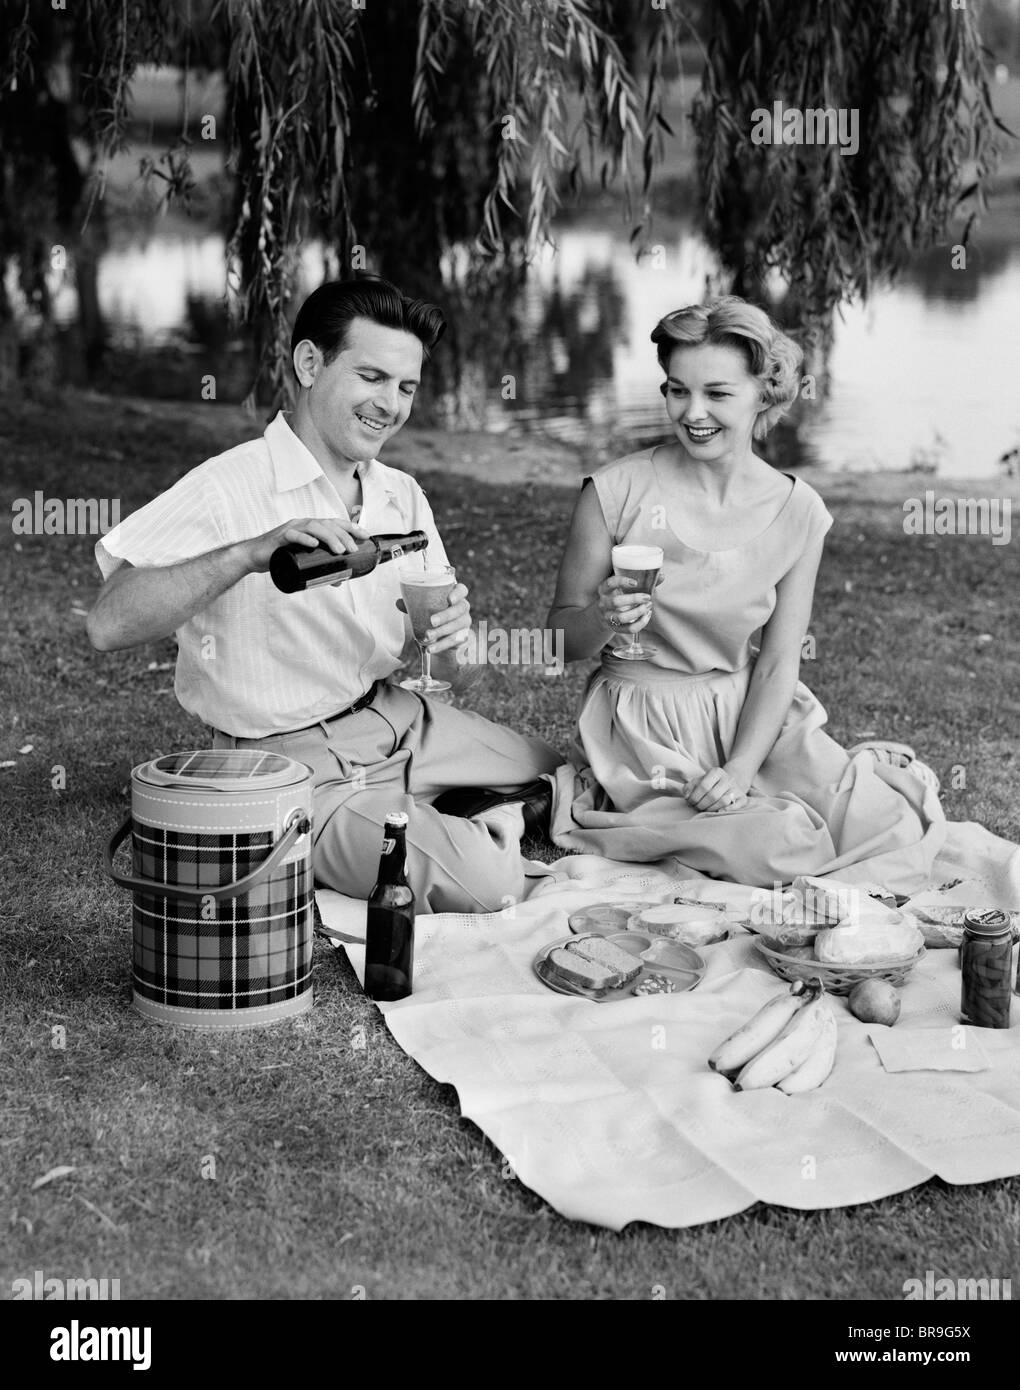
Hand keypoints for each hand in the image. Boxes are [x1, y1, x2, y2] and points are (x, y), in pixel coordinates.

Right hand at [243, 517, 370, 573]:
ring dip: (329, 537)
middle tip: (353, 550)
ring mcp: (291, 529)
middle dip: (343, 535)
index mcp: (311, 528)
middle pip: (327, 525)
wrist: (255, 556)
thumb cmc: (281, 556)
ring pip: (314, 527)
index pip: (335, 523)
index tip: (366, 536)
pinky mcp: (280, 537)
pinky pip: (293, 535)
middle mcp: (303, 524)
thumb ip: (321, 569)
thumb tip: (339, 580)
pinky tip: (314, 544)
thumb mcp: (304, 561)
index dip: (351, 527)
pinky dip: (304, 539)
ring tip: (340, 550)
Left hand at [397, 581, 471, 656]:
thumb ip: (413, 605)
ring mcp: (465, 623)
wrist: (441, 638)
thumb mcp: (423, 609)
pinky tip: (430, 648)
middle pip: (460, 609)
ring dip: (441, 632)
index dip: (458, 593)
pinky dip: (441, 646)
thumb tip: (399, 603)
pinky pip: (454, 641)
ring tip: (427, 636)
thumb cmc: (432, 616)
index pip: (462, 590)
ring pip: (457, 626)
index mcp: (455, 596)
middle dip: (446, 615)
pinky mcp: (463, 637)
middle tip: (432, 621)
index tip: (449, 599)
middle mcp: (463, 608)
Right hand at [595, 573, 662, 635]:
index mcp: (604, 589)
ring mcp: (608, 616)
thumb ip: (643, 581)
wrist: (605, 614)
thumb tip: (662, 576)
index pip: (610, 583)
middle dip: (634, 599)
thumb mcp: (625, 587)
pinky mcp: (615, 628)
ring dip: (638, 612)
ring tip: (648, 607)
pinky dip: (641, 623)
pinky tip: (647, 616)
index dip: (622, 582)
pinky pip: (629, 628)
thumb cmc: (619, 596)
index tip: (635, 582)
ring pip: (621, 617)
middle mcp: (603, 603)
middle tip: (647, 597)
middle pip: (616, 602)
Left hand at [682, 765, 749, 813]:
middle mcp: (728, 778)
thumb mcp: (698, 781)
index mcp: (716, 772)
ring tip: (705, 810)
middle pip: (713, 795)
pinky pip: (737, 805)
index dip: (695, 797)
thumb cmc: (710, 784)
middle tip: (697, 808)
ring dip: (712, 809)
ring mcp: (736, 788)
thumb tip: (687, 796)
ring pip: (724, 801)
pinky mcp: (743, 797)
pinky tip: (719, 812)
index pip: (703, 786)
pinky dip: (728, 810)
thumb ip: (689, 787)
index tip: (690, 802)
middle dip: (702, 805)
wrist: (728, 783)